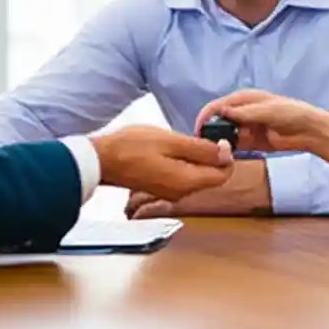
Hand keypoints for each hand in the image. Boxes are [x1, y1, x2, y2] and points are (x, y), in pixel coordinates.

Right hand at [89, 126, 233, 201]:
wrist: (101, 160)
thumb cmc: (132, 147)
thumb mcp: (171, 141)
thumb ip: (201, 149)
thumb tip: (226, 153)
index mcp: (187, 182)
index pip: (223, 175)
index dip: (226, 156)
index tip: (218, 139)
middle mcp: (182, 192)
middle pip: (210, 176)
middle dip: (210, 156)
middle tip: (196, 136)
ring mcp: (171, 192)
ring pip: (196, 175)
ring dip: (195, 158)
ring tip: (178, 140)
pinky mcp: (161, 188)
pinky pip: (182, 176)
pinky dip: (183, 162)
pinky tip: (169, 149)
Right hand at [194, 90, 328, 178]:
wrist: (308, 131)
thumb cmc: (291, 113)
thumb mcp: (268, 110)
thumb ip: (245, 112)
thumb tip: (222, 111)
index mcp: (243, 98)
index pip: (218, 105)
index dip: (206, 116)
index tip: (198, 130)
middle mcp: (241, 111)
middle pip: (218, 120)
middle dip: (211, 131)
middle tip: (203, 146)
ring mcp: (245, 127)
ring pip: (225, 134)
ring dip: (219, 142)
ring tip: (213, 153)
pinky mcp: (251, 141)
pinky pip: (235, 145)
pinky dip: (230, 150)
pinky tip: (226, 156)